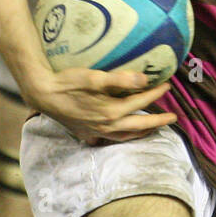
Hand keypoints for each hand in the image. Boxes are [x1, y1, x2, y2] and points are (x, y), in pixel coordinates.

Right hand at [22, 68, 176, 144]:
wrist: (42, 93)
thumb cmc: (68, 82)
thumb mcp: (95, 77)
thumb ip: (121, 79)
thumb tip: (145, 79)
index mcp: (111, 112)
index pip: (140, 103)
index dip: (155, 94)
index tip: (167, 86)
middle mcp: (106, 126)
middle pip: (139, 126)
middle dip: (157, 121)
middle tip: (173, 118)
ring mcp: (95, 132)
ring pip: (125, 137)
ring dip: (141, 133)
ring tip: (153, 129)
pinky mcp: (86, 134)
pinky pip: (109, 139)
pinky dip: (121, 137)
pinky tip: (122, 133)